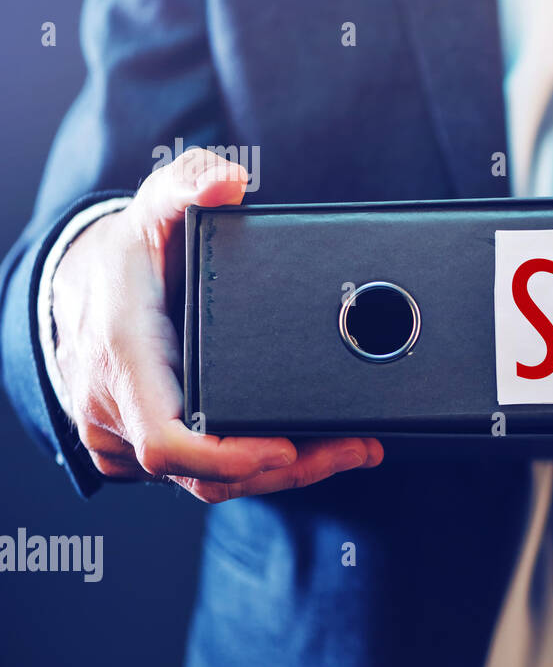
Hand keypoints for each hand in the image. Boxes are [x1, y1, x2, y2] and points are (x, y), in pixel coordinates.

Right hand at [51, 148, 382, 502]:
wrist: (79, 288)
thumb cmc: (124, 256)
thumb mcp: (154, 207)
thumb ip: (190, 185)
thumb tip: (229, 183)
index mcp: (124, 363)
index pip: (169, 441)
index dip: (229, 457)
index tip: (286, 447)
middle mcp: (118, 412)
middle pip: (204, 475)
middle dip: (287, 468)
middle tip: (358, 447)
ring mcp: (126, 439)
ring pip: (207, 483)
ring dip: (283, 473)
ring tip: (352, 449)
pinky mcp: (142, 452)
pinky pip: (200, 476)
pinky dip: (255, 469)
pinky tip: (311, 449)